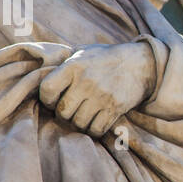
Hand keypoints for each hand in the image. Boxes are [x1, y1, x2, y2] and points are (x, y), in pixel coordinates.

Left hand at [39, 42, 155, 136]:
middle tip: (69, 111)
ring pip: (78, 123)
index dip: (46, 99)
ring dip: (78, 123)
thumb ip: (64, 62)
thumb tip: (41, 69)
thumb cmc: (105, 58)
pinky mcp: (115, 108)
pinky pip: (96, 129)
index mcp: (74, 66)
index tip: (52, 100)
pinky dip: (93, 129)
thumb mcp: (83, 51)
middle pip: (62, 112)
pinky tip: (95, 121)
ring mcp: (102, 96)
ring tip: (82, 116)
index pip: (46, 90)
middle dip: (63, 115)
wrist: (140, 64)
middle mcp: (86, 81)